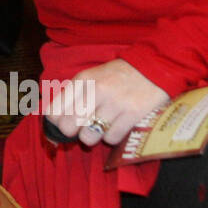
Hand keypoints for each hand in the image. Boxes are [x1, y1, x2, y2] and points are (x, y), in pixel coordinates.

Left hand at [48, 59, 168, 147]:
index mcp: (82, 80)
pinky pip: (111, 138)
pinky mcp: (133, 114)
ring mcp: (115, 102)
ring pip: (88, 136)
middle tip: (84, 128)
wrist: (153, 68)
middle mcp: (95, 90)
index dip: (55, 124)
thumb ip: (72, 98)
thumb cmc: (117, 77)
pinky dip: (112, 137)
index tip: (64, 125)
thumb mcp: (91, 78)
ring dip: (94, 137)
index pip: (53, 111)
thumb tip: (54, 126)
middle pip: (67, 127)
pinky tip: (117, 126)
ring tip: (101, 127)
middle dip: (73, 133)